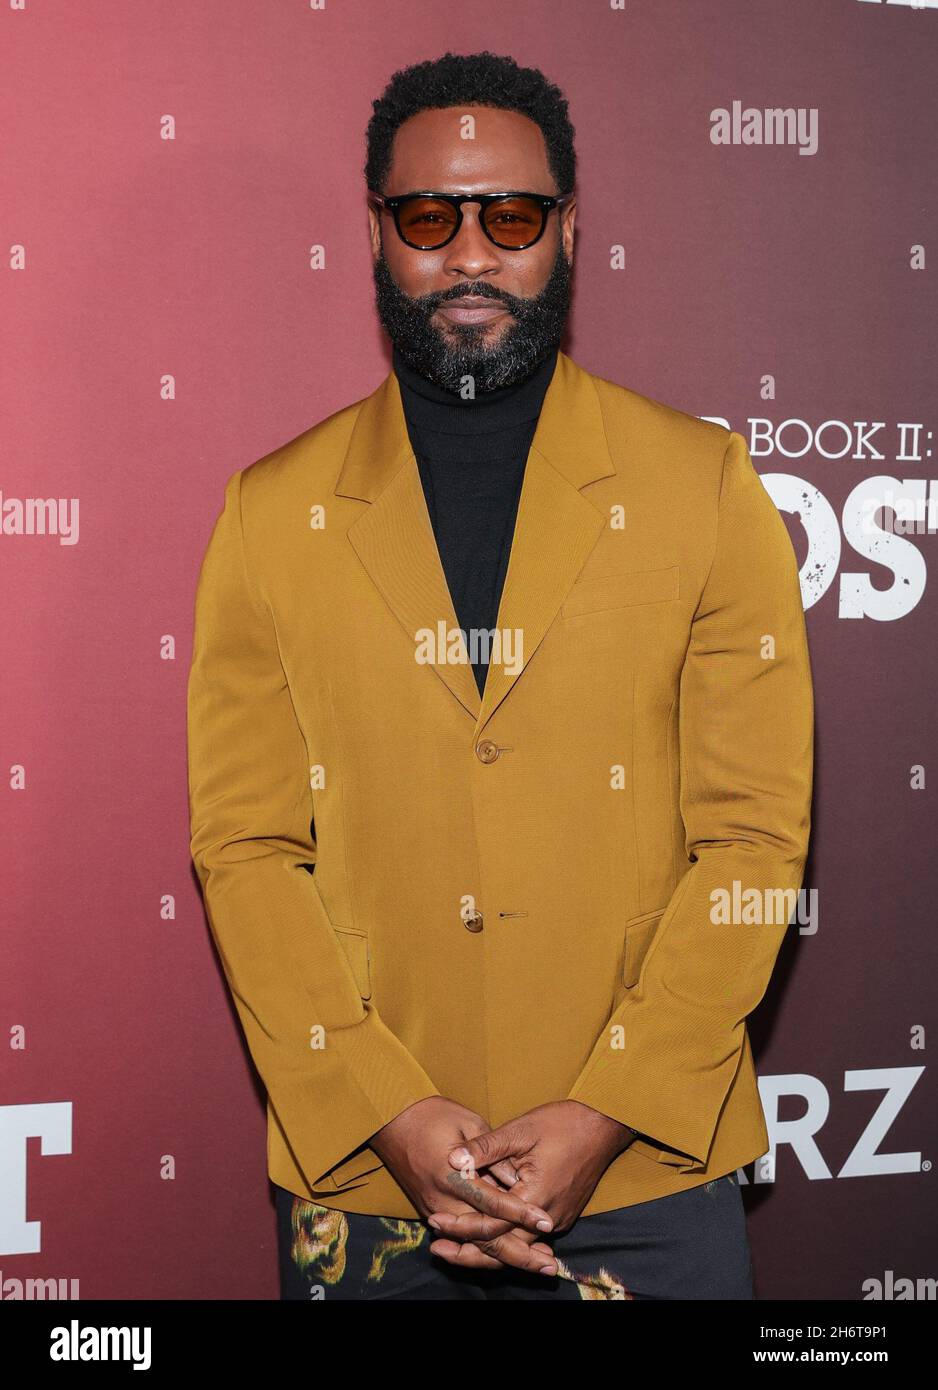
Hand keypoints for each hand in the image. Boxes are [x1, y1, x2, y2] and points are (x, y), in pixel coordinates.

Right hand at [369, 1096, 559, 1274]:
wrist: (391, 1120)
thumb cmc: (432, 1115)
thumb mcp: (468, 1123)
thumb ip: (493, 1154)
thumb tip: (517, 1180)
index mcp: (452, 1176)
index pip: (493, 1203)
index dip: (521, 1214)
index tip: (547, 1221)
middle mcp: (443, 1201)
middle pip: (484, 1238)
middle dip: (519, 1254)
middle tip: (549, 1265)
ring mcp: (435, 1210)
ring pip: (475, 1245)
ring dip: (506, 1257)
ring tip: (538, 1264)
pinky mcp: (432, 1211)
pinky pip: (463, 1238)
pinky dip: (488, 1249)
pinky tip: (512, 1254)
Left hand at [425, 1101, 635, 1268]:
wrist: (604, 1124)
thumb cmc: (564, 1122)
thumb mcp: (521, 1129)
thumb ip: (485, 1147)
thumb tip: (452, 1158)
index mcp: (536, 1197)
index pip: (491, 1225)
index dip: (461, 1226)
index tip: (435, 1223)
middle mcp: (549, 1219)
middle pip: (503, 1247)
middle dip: (469, 1250)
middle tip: (438, 1249)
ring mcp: (558, 1220)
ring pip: (517, 1245)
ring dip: (487, 1247)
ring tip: (455, 1247)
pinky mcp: (562, 1214)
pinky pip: (530, 1236)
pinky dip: (507, 1237)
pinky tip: (486, 1231)